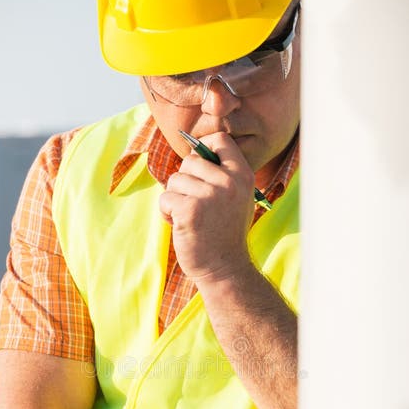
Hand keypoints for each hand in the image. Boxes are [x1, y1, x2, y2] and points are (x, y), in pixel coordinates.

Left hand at [159, 132, 255, 282]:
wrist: (224, 268)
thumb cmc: (225, 232)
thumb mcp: (236, 197)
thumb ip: (222, 174)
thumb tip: (194, 151)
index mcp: (242, 175)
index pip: (220, 140)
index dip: (204, 147)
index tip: (199, 166)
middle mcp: (229, 182)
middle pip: (191, 160)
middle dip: (185, 180)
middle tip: (195, 204)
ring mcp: (210, 196)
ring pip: (175, 180)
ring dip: (175, 199)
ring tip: (190, 217)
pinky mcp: (190, 210)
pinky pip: (165, 198)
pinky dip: (167, 212)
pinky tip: (181, 226)